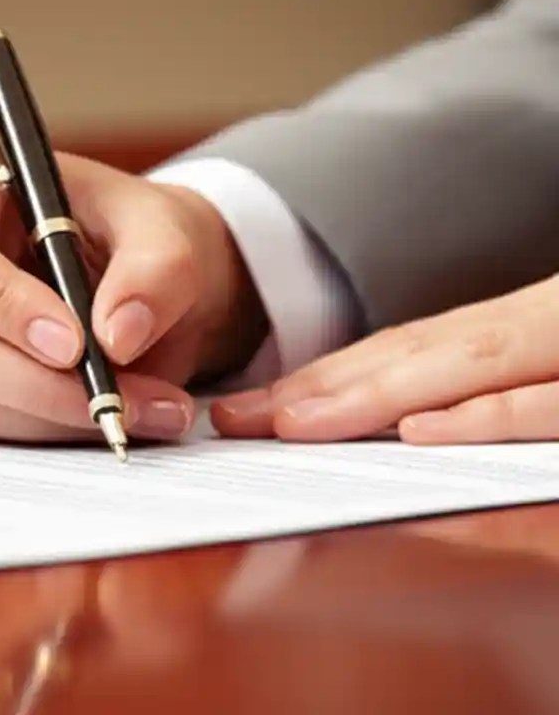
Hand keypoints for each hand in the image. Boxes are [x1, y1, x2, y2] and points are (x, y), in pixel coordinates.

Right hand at [0, 142, 267, 442]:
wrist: (140, 284)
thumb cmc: (137, 236)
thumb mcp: (169, 231)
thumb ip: (157, 271)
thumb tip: (119, 335)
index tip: (72, 342)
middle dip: (37, 379)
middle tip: (119, 394)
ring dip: (56, 413)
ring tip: (145, 407)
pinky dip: (51, 429)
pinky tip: (112, 413)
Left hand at [213, 274, 558, 443]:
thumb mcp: (557, 373)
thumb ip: (494, 394)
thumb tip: (410, 432)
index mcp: (532, 329)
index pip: (415, 351)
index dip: (329, 377)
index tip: (253, 408)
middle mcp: (548, 333)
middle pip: (423, 354)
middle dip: (322, 387)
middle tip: (235, 419)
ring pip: (475, 364)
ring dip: (377, 395)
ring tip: (292, 420)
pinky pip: (555, 404)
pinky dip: (488, 416)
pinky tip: (419, 430)